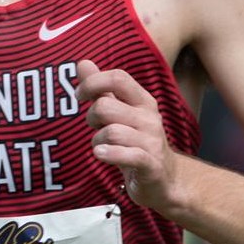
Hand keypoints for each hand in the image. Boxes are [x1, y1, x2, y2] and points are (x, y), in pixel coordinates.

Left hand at [76, 60, 181, 212]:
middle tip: (95, 128)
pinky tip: (101, 155)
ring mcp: (152, 141)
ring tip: (102, 146)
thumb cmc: (137, 143)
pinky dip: (108, 154)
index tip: (79, 95)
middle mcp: (150, 118)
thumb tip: (82, 62)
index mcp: (143, 101)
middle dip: (91, 117)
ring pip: (111, 132)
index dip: (93, 82)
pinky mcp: (150, 164)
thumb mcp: (119, 114)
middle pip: (106, 106)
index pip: (118, 78)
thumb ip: (101, 90)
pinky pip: (126, 154)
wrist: (164, 180)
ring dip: (97, 141)